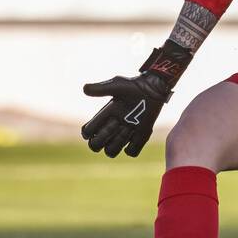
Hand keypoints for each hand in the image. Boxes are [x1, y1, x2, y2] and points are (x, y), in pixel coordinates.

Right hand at [81, 43, 191, 157]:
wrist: (153, 89)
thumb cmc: (134, 86)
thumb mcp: (116, 85)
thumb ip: (101, 88)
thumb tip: (84, 89)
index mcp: (105, 115)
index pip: (88, 131)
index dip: (88, 132)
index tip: (98, 124)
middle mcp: (112, 126)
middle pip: (96, 145)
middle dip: (100, 140)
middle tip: (113, 127)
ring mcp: (125, 133)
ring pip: (111, 151)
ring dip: (117, 143)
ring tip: (128, 128)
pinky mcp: (139, 136)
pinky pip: (132, 152)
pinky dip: (132, 149)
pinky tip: (137, 135)